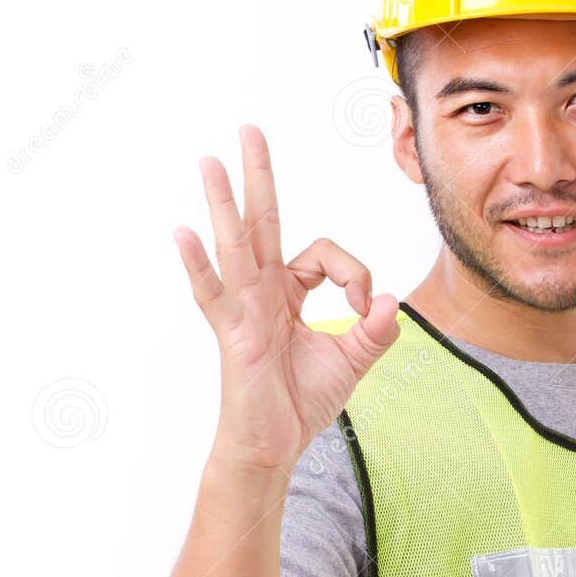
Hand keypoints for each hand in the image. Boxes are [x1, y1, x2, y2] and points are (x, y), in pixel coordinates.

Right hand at [173, 124, 400, 471]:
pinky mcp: (232, 335)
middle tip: (250, 131)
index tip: (365, 310)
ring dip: (224, 202)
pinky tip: (184, 234)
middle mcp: (262, 292)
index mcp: (290, 292)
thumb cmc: (302, 402)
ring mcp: (244, 309)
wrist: (275, 445)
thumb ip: (376, 331)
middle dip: (259, 176)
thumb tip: (392, 302)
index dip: (354, 274)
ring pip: (235, 246)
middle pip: (262, 223)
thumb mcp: (353, 361)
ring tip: (210, 160)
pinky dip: (198, 266)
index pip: (324, 255)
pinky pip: (213, 296)